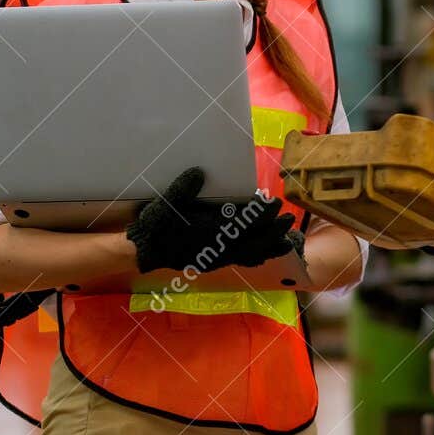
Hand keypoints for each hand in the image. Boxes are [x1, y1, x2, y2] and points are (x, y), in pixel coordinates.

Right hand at [127, 166, 300, 273]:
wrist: (144, 251)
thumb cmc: (156, 225)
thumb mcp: (167, 203)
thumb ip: (184, 188)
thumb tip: (199, 171)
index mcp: (209, 229)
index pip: (242, 221)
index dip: (260, 213)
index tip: (274, 202)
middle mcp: (217, 246)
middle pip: (253, 240)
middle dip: (273, 230)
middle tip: (288, 218)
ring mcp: (217, 257)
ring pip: (250, 254)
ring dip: (270, 247)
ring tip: (288, 241)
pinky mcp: (214, 263)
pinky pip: (240, 262)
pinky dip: (256, 258)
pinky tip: (265, 254)